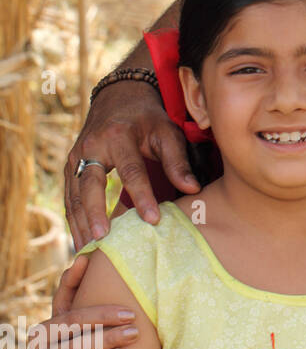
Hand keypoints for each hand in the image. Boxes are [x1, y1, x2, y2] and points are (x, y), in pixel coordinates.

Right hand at [24, 256, 140, 348]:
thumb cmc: (67, 341)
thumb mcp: (67, 316)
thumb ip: (74, 288)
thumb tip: (85, 258)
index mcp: (45, 333)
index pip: (73, 320)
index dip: (102, 316)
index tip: (131, 314)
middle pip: (74, 348)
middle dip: (106, 339)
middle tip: (135, 334)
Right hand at [65, 80, 197, 248]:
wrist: (119, 99)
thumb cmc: (149, 119)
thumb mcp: (167, 132)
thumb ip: (178, 161)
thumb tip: (192, 189)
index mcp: (118, 136)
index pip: (132, 171)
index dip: (143, 196)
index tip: (153, 220)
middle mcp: (91, 146)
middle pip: (91, 184)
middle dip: (95, 213)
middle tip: (102, 240)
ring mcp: (76, 157)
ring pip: (74, 194)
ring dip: (79, 222)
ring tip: (88, 249)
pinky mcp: (70, 167)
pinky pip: (69, 196)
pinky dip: (73, 218)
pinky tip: (80, 239)